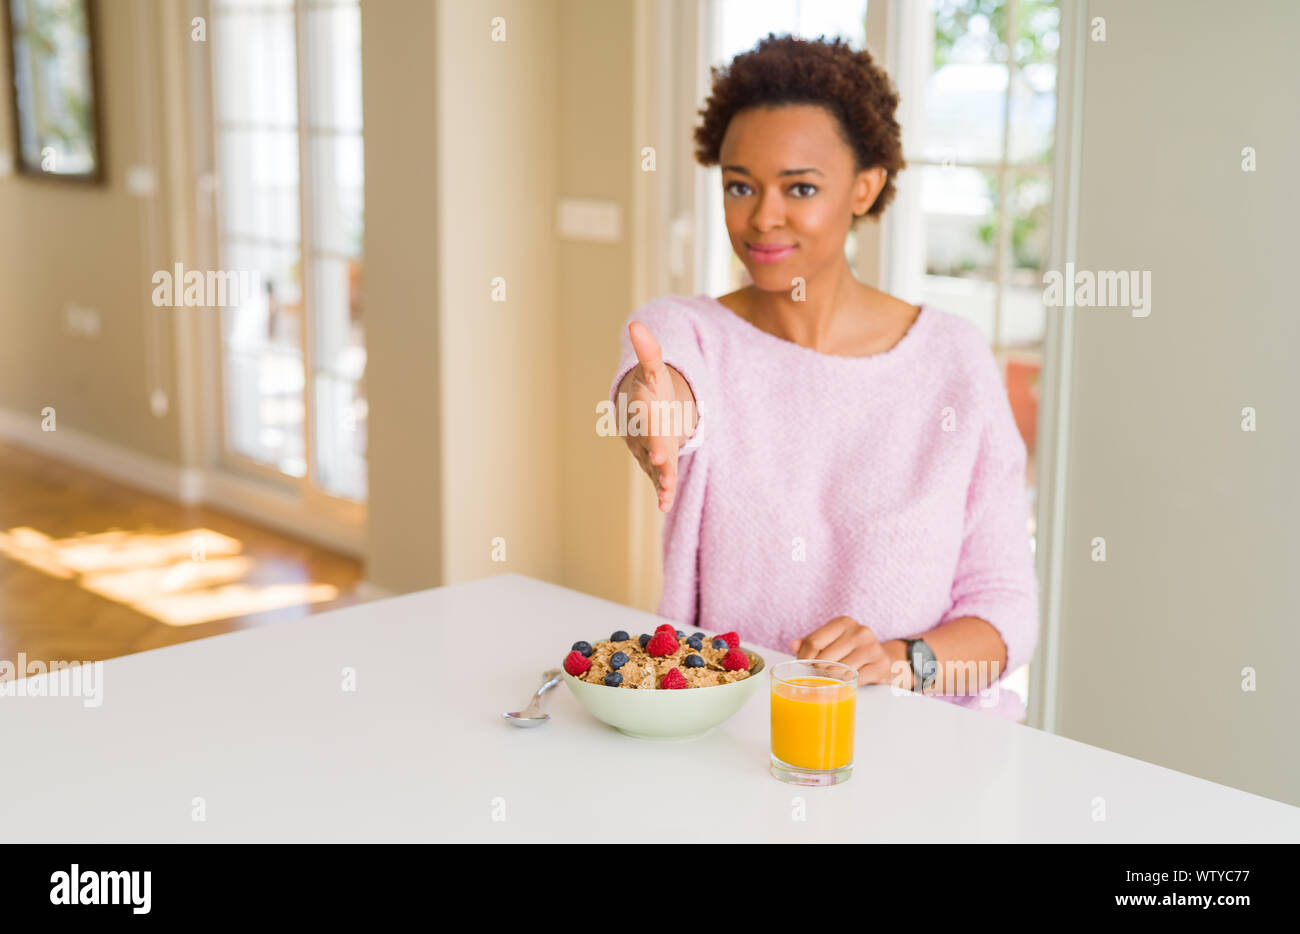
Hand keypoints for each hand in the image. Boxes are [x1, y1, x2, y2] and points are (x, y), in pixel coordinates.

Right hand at [618, 321, 696, 511]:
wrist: (643, 412)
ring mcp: (648, 450)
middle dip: (656, 451)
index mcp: (641, 408)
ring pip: (653, 464)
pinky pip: (659, 479)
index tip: (653, 425)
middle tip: (663, 461)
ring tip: (666, 493)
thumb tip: (636, 324)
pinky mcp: (657, 464)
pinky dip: (662, 492)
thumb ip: (649, 352)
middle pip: (649, 442)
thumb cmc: (652, 390)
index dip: (648, 422)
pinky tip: (665, 505)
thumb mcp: (654, 370)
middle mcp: (641, 431)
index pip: (644, 415)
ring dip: (660, 478)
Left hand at [789, 616, 910, 688]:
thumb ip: (812, 642)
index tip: (802, 666)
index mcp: (844, 622)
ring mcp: (871, 648)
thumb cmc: (851, 649)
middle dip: (817, 670)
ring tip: (830, 678)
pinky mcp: (879, 665)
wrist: (884, 659)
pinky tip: (845, 682)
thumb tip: (793, 645)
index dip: (804, 657)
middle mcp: (859, 632)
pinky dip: (845, 685)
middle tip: (817, 675)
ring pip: (837, 671)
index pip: (814, 641)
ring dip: (830, 679)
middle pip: (824, 659)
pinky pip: (853, 680)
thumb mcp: (832, 640)